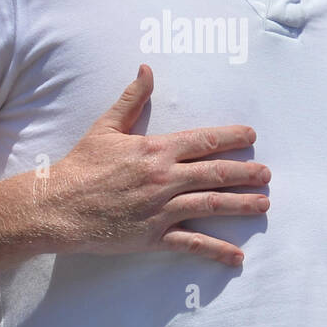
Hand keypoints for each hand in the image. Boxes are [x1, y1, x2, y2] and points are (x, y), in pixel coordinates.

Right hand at [43, 65, 269, 265]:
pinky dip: (216, 250)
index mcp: (155, 149)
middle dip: (246, 173)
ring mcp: (161, 208)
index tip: (251, 136)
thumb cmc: (80, 165)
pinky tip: (236, 256)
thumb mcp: (106, 127)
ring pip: (211, 205)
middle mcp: (164, 178)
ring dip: (241, 205)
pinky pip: (191, 243)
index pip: (204, 140)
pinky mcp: (154, 236)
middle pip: (216, 173)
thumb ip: (132, 99)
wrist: (58, 206)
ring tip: (263, 205)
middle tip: (267, 174)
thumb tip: (147, 69)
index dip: (231, 137)